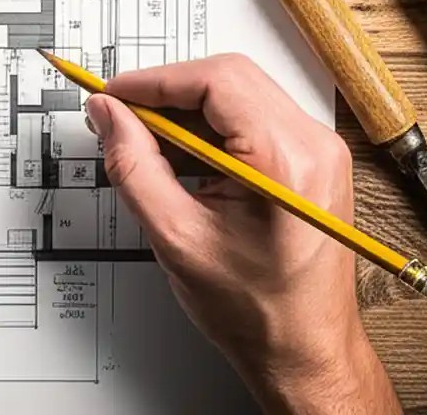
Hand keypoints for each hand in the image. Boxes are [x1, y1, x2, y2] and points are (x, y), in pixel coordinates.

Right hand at [85, 54, 399, 414]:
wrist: (304, 349)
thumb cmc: (257, 310)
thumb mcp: (175, 236)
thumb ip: (133, 165)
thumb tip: (108, 114)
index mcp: (287, 162)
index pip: (215, 82)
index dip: (154, 81)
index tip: (113, 94)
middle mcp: (314, 146)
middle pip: (229, 78)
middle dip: (167, 92)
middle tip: (121, 116)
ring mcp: (319, 151)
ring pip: (240, 94)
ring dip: (187, 110)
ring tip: (147, 141)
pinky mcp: (313, 160)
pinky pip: (254, 118)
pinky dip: (210, 127)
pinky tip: (181, 155)